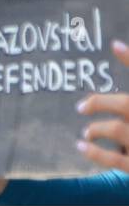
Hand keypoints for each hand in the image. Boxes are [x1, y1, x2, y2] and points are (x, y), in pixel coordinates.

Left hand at [76, 39, 128, 171]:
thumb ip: (126, 90)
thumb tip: (115, 47)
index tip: (114, 45)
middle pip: (126, 105)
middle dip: (101, 103)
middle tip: (81, 107)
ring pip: (118, 130)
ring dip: (97, 129)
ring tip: (87, 132)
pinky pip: (115, 160)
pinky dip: (95, 153)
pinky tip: (80, 145)